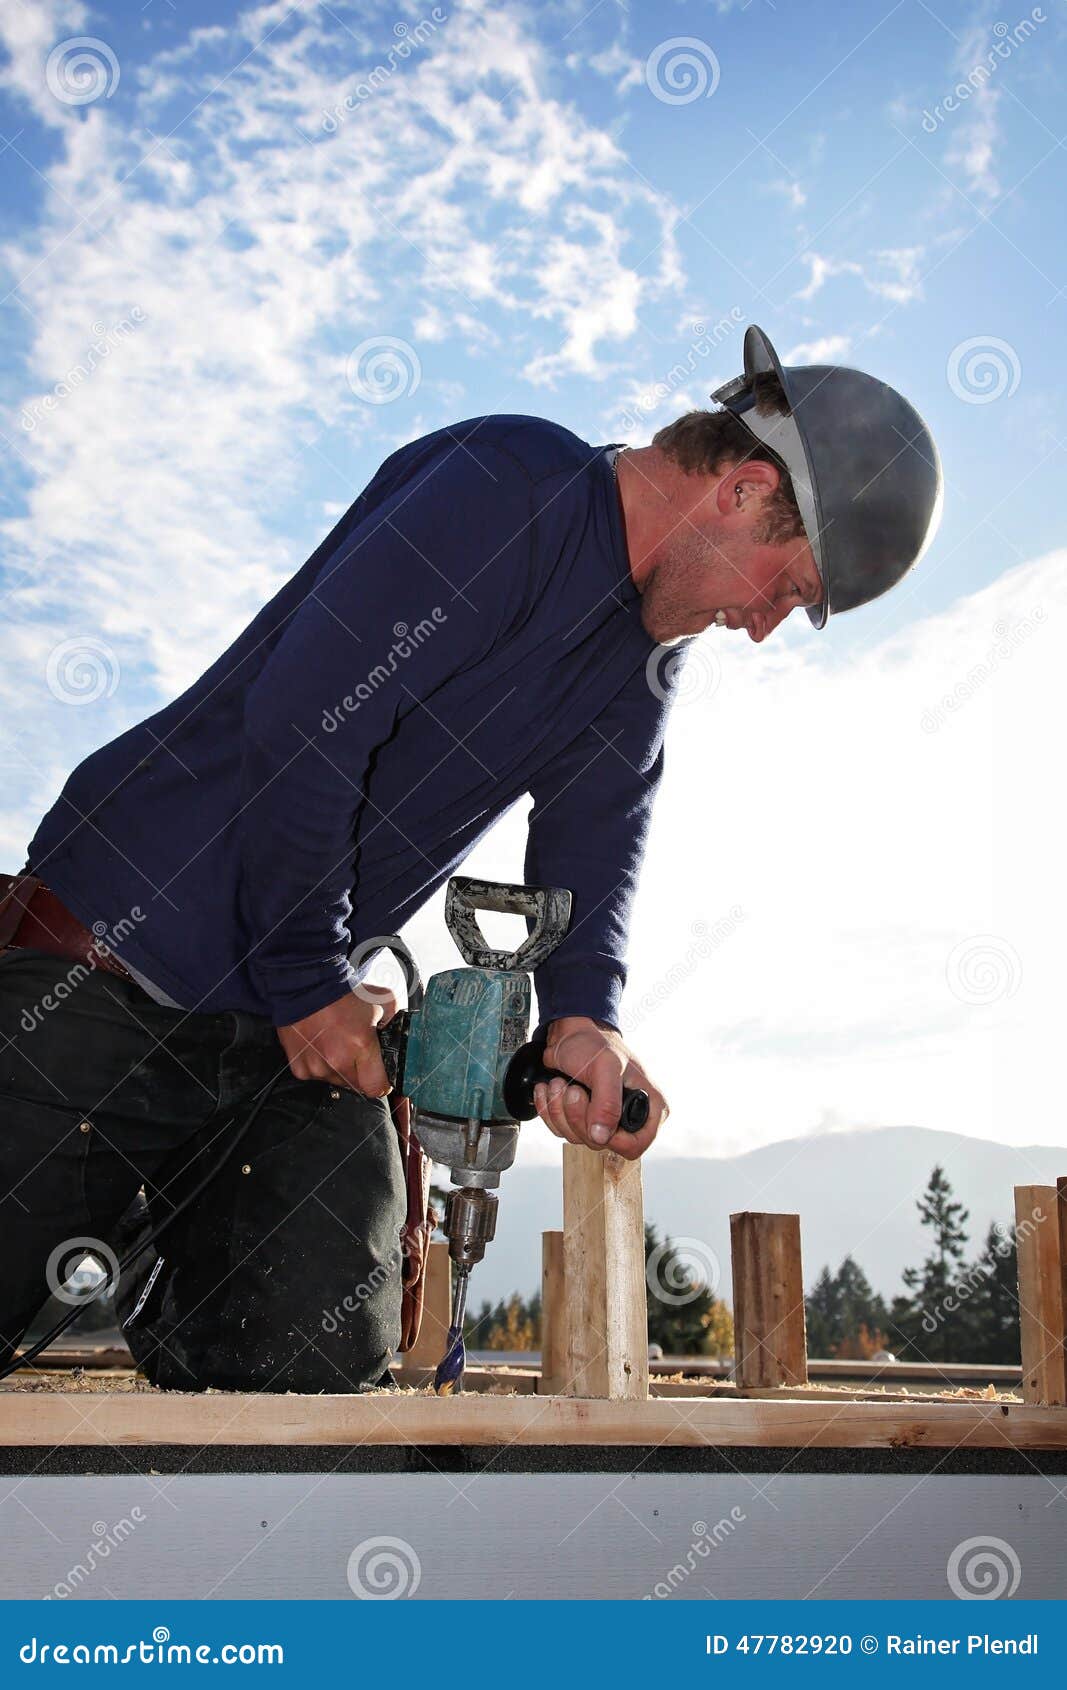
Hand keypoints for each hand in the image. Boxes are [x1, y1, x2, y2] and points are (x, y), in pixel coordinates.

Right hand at [277, 986, 396, 1094]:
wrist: (307, 986)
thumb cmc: (343, 993)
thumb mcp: (383, 1000)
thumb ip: (396, 1022)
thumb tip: (402, 1040)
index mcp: (360, 1045)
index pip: (376, 1087)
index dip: (381, 1083)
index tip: (380, 1075)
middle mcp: (337, 1060)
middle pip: (357, 1086)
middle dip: (361, 1073)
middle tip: (357, 1052)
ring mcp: (316, 1067)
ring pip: (336, 1081)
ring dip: (340, 1069)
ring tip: (337, 1044)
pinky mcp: (300, 1067)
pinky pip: (317, 1075)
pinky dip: (321, 1065)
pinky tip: (322, 1046)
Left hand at [532, 1016, 667, 1160]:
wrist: (571, 1033)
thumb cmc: (595, 1043)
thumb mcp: (606, 1067)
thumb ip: (607, 1103)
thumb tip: (601, 1137)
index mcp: (649, 1107)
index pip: (636, 1145)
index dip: (612, 1138)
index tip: (595, 1117)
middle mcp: (628, 1117)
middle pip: (600, 1143)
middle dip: (578, 1115)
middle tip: (573, 1088)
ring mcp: (604, 1119)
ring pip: (577, 1138)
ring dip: (560, 1109)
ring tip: (561, 1083)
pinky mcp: (582, 1118)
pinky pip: (561, 1130)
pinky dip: (550, 1109)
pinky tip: (552, 1089)